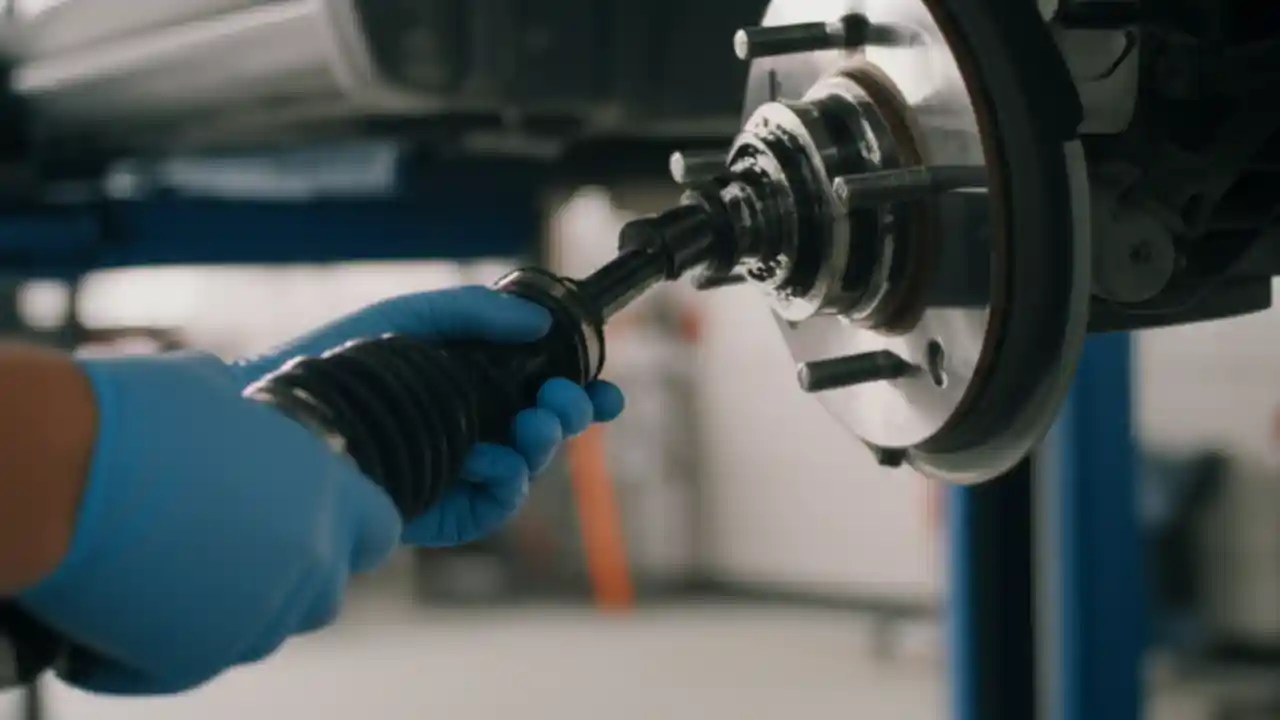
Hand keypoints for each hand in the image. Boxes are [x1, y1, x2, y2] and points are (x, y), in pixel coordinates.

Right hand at [20, 353, 400, 693]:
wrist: (62, 475)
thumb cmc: (135, 418)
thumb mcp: (206, 390)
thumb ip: (241, 423)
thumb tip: (223, 409)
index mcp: (326, 492)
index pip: (378, 530)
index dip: (350, 531)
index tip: (319, 527)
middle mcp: (308, 561)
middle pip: (324, 596)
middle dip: (289, 581)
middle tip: (228, 553)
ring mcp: (256, 618)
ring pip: (261, 635)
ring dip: (228, 613)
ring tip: (165, 574)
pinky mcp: (194, 661)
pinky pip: (187, 664)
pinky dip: (156, 647)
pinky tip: (119, 612)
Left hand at [233, 286, 624, 546]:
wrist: (291, 411)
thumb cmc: (346, 360)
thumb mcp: (414, 316)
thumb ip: (475, 312)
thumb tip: (537, 324)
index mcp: (477, 386)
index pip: (545, 394)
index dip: (586, 396)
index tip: (609, 393)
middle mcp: (475, 429)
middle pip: (548, 432)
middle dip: (571, 416)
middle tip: (562, 401)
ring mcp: (461, 472)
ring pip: (529, 468)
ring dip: (545, 446)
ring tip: (530, 426)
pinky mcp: (442, 512)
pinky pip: (495, 506)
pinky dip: (507, 483)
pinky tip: (491, 461)